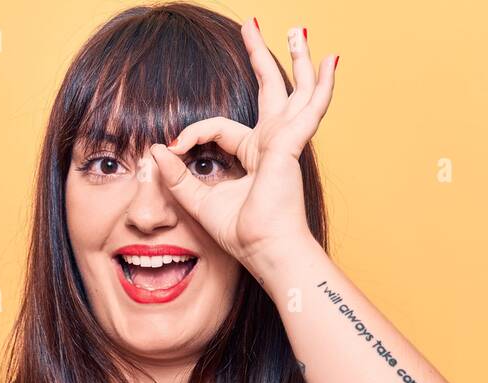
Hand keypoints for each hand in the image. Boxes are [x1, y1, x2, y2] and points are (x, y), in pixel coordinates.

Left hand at [147, 19, 336, 269]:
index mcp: (254, 155)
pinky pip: (307, 108)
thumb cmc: (242, 234)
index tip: (172, 145)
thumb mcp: (198, 201)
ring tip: (299, 29)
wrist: (266, 251)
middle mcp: (272, 143)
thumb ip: (177, 176)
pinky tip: (332, 61)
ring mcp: (285, 141)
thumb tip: (156, 150)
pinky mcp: (291, 143)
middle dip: (260, 57)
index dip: (192, 133)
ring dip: (297, 58)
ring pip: (294, 90)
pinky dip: (322, 86)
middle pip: (269, 90)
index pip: (219, 127)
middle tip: (251, 27)